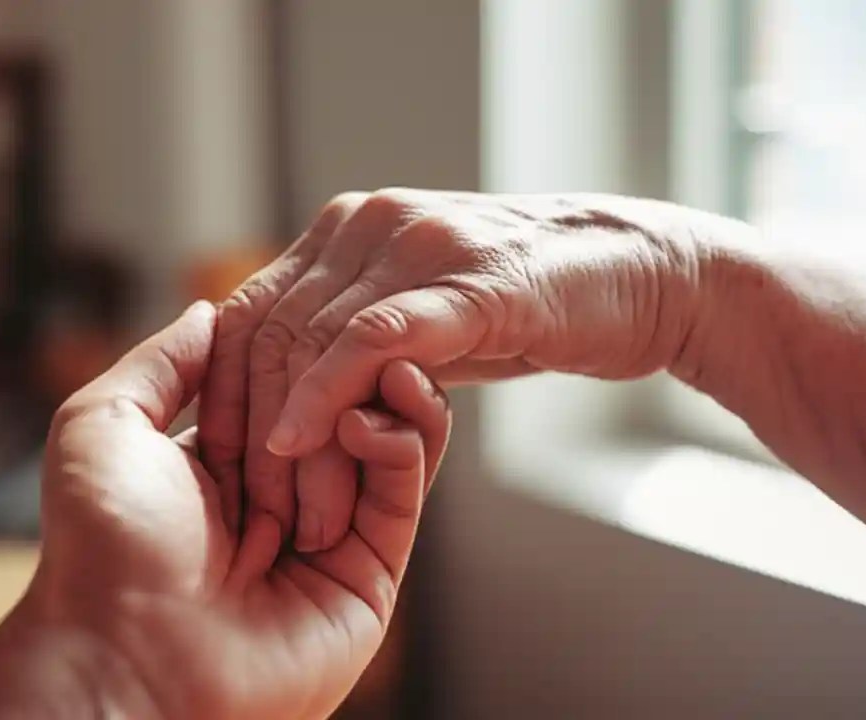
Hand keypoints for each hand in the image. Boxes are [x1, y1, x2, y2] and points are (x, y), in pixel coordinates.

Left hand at [0, 302, 450, 719]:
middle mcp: (278, 497)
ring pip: (384, 450)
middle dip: (353, 367)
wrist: (125, 655)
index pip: (287, 384)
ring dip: (390, 397)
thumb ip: (165, 362)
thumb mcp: (105, 424)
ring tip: (392, 359)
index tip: (327, 300)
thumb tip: (211, 309)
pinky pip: (400, 501)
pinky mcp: (366, 577)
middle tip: (370, 327)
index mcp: (221, 464)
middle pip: (341, 411)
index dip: (306, 344)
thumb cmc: (101, 543)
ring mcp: (325, 538)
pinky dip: (401, 446)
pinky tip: (373, 417)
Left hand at [199, 189, 712, 549]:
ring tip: (286, 509)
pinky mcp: (466, 284)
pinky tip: (300, 441)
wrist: (643, 273)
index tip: (222, 468)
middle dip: (249, 426)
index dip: (223, 392)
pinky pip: (374, 338)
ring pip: (313, 340)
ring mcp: (415, 246)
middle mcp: (364, 225)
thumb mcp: (426, 309)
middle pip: (270, 330)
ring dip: (291, 433)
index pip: (248, 312)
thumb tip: (299, 381)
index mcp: (344, 231)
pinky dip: (327, 391)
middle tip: (254, 509)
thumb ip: (362, 331)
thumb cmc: (530, 300)